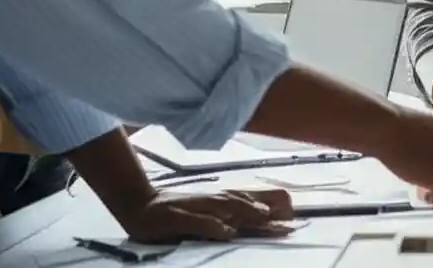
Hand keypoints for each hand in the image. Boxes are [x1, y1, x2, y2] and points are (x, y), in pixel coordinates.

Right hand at [117, 188, 295, 243]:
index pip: (251, 202)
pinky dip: (212, 224)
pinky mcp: (177, 216)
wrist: (138, 205)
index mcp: (219, 202)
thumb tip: (252, 226)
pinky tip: (226, 231)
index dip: (272, 209)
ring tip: (263, 215)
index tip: (294, 220)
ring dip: (245, 209)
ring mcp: (195, 206)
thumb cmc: (176, 212)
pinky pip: (197, 220)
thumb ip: (227, 219)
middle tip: (289, 221)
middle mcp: (211, 201)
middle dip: (267, 210)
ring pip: (224, 206)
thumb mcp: (204, 215)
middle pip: (244, 202)